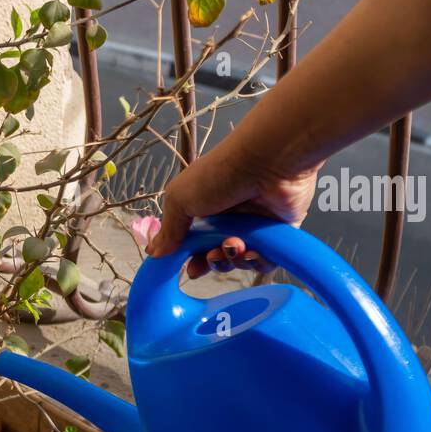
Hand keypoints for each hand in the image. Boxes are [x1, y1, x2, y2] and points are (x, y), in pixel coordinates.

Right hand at [147, 146, 320, 279]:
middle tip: (213, 254)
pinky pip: (265, 261)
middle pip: (217, 256)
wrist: (266, 163)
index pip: (195, 244)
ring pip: (240, 261)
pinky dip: (256, 262)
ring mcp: (254, 227)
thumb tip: (153, 253)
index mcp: (204, 211)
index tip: (191, 269)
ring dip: (233, 259)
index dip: (193, 259)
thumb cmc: (219, 175)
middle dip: (213, 261)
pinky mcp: (277, 234)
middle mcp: (229, 220)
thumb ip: (168, 230)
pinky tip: (252, 251)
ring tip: (235, 244)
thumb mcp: (180, 200)